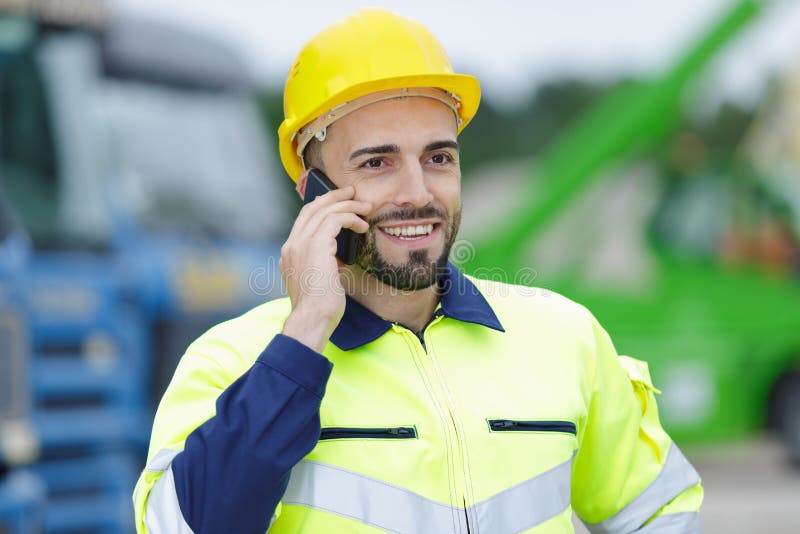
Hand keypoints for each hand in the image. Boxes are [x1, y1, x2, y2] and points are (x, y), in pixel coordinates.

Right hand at [280, 185, 370, 352]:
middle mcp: (292, 245)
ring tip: (365, 208)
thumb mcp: (320, 281)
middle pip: (312, 208)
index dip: (321, 207)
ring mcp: (301, 244)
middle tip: (352, 192)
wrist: (312, 320)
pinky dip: (351, 218)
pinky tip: (362, 226)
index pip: (304, 220)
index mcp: (290, 253)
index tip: (338, 203)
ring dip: (348, 206)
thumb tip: (338, 260)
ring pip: (325, 211)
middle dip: (334, 197)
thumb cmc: (319, 308)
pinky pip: (335, 220)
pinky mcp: (316, 246)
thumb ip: (323, 266)